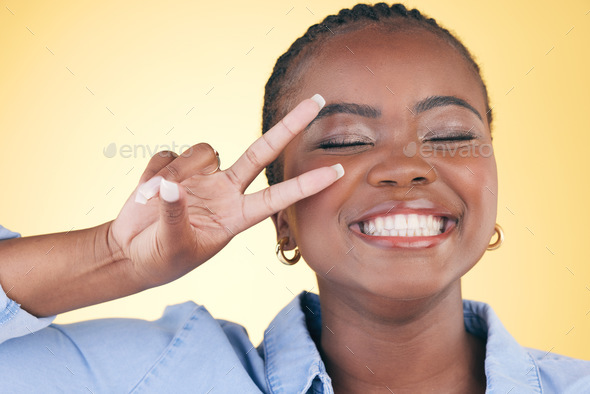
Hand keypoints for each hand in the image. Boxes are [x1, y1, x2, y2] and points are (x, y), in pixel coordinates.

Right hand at [108, 96, 342, 288]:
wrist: (132, 252)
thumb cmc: (160, 259)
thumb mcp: (172, 245)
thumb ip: (174, 216)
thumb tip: (172, 186)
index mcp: (235, 216)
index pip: (276, 197)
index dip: (306, 185)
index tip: (337, 171)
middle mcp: (225, 191)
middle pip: (261, 151)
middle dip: (288, 126)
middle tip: (318, 102)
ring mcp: (201, 177)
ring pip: (202, 151)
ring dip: (176, 171)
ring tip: (148, 199)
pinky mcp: (175, 168)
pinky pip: (167, 155)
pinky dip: (153, 172)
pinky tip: (142, 195)